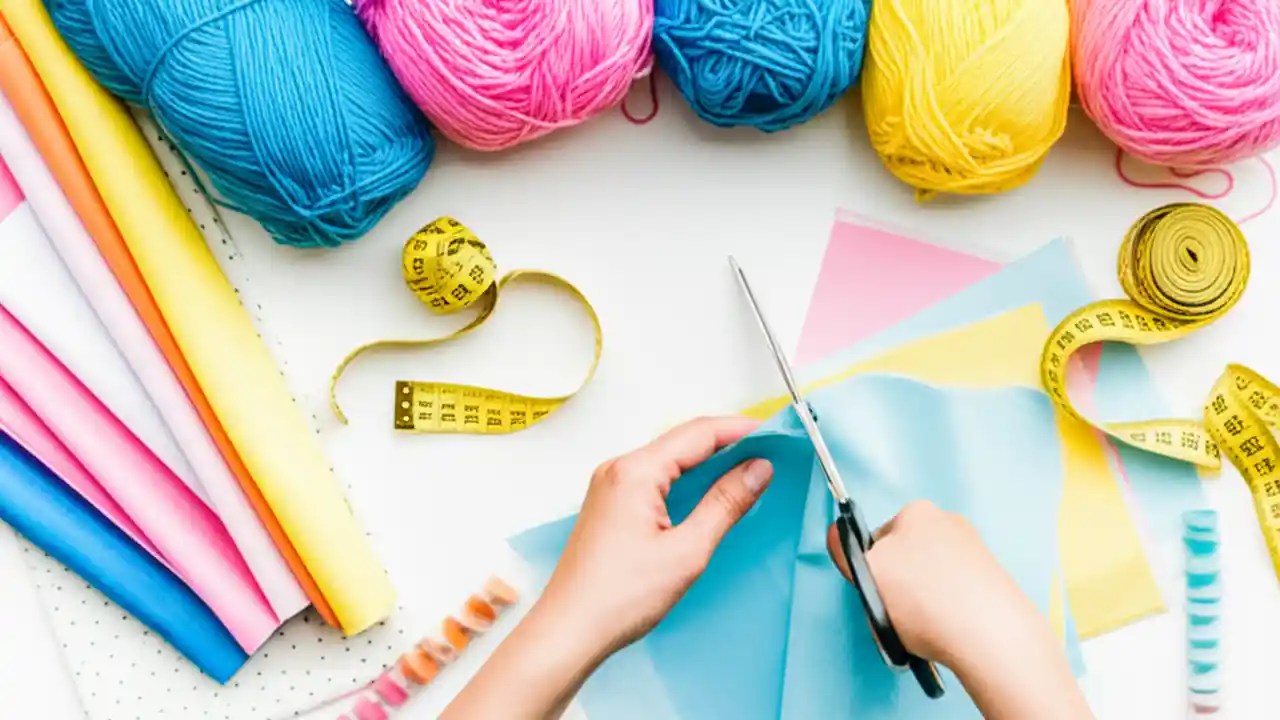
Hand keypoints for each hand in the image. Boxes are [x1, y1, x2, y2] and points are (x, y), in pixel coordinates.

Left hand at [538, 416, 773, 657]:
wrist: (570, 629)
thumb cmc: (620, 596)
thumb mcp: (687, 550)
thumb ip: (725, 503)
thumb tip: (758, 468)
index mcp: (635, 471)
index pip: (698, 433)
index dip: (740, 429)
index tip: (774, 433)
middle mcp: (618, 469)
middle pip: (682, 440)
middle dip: (726, 442)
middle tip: (768, 450)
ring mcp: (610, 486)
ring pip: (668, 458)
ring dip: (707, 460)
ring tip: (747, 468)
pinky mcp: (609, 504)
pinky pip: (654, 477)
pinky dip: (686, 479)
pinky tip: (708, 491)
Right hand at [826, 500, 1034, 666]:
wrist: (989, 634)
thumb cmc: (924, 599)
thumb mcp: (867, 573)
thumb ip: (845, 552)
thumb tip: (835, 534)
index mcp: (917, 512)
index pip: (879, 538)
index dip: (871, 569)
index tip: (875, 591)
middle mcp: (950, 523)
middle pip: (906, 558)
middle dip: (897, 586)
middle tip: (895, 614)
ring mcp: (975, 552)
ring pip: (930, 580)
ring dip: (920, 603)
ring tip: (923, 629)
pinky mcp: (993, 582)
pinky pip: (955, 596)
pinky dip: (946, 612)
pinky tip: (946, 631)